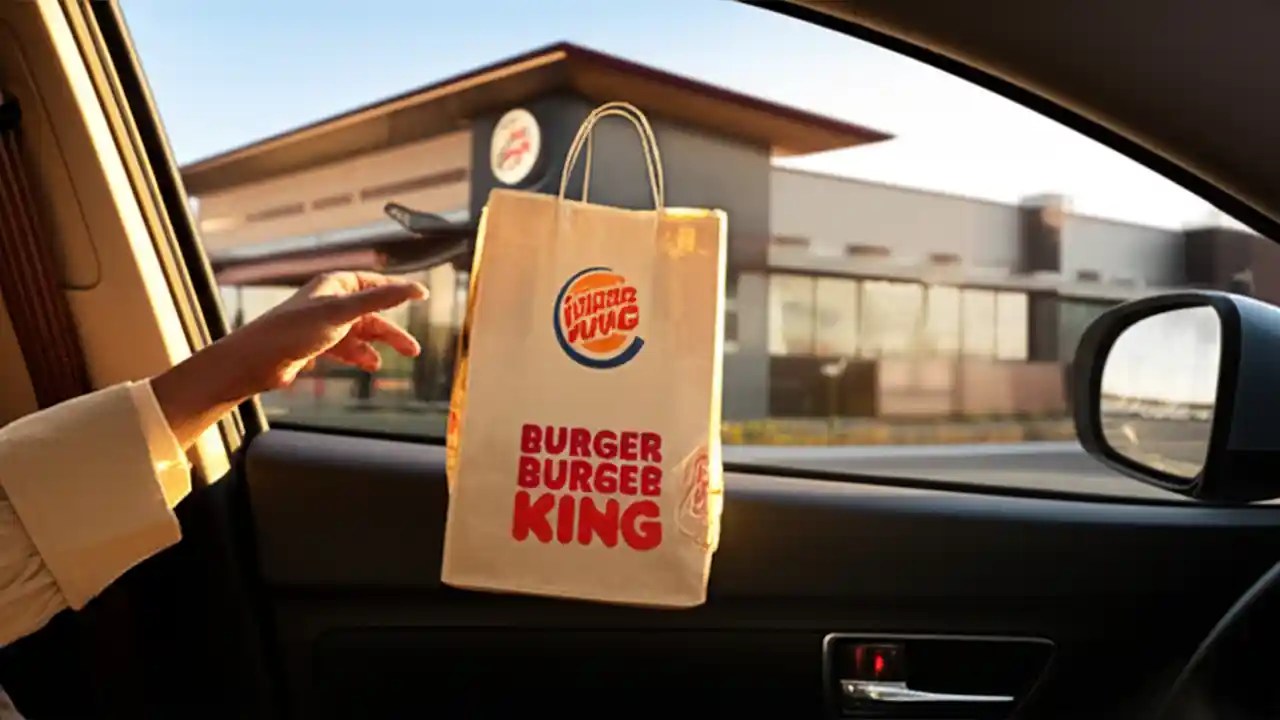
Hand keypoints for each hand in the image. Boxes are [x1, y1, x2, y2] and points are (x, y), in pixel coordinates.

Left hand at [152, 271, 427, 447]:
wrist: (259, 360)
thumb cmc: (295, 329)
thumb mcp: (343, 311)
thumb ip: (381, 299)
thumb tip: (416, 288)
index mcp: (335, 285)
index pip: (373, 283)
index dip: (397, 290)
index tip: (421, 296)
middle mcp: (330, 302)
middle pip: (370, 313)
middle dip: (391, 332)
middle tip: (412, 350)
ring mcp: (324, 325)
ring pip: (360, 334)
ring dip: (375, 347)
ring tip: (388, 363)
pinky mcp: (316, 346)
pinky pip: (346, 349)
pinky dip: (359, 357)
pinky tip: (369, 366)